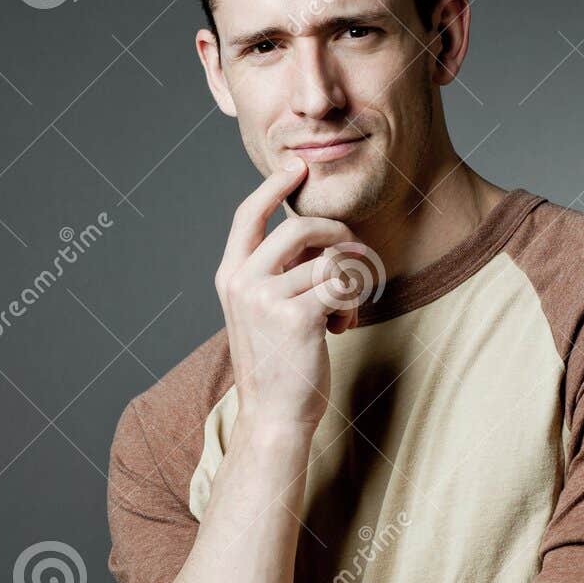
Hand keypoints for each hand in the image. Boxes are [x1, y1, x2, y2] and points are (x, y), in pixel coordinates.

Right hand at [215, 157, 362, 430]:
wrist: (274, 417)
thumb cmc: (276, 364)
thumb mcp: (262, 311)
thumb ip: (275, 272)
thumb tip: (314, 231)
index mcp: (230, 276)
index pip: (248, 214)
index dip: (274, 184)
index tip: (298, 165)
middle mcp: (242, 282)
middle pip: (299, 226)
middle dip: (336, 235)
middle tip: (352, 258)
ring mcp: (267, 299)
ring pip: (329, 260)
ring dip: (349, 284)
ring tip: (342, 313)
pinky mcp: (297, 317)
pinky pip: (342, 285)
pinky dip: (353, 303)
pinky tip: (343, 327)